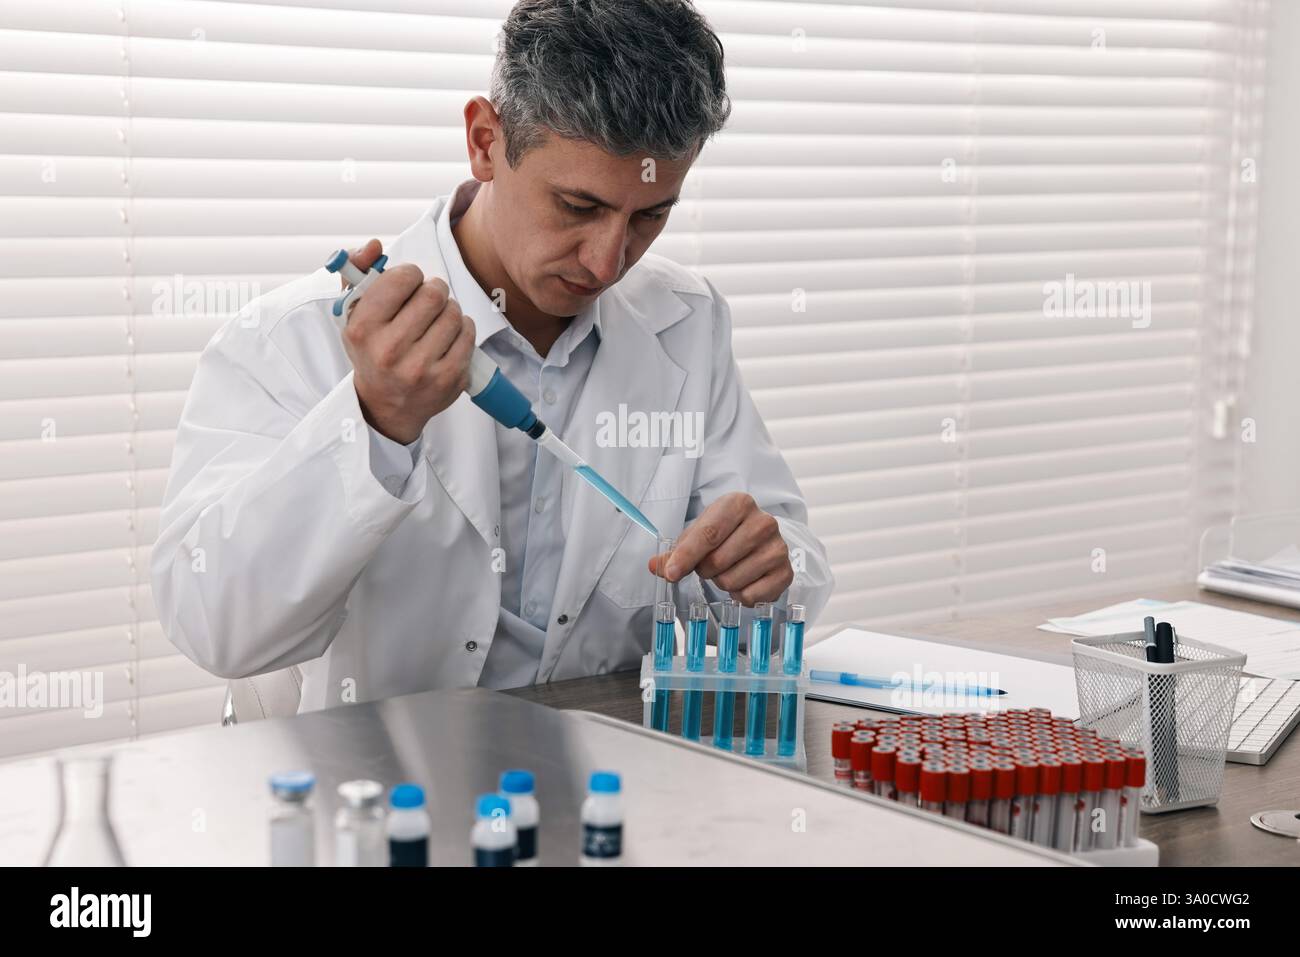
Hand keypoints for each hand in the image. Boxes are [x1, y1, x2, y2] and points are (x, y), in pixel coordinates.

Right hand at [337, 240, 475, 443]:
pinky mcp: (448, 379)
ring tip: (437, 320)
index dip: (411, 276)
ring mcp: (421, 368)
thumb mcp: (354, 313)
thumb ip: (358, 271)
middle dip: (434, 290)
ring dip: (449, 310)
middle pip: (433, 294)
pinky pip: (468, 334)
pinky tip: (449, 336)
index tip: (409, 285)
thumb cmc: (372, 350)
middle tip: (429, 300)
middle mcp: (390, 350)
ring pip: (454, 313)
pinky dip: (462, 329)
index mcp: (364, 328)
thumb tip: (374, 245)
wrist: (386, 404)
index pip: (402, 278)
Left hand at [647, 492, 793, 605]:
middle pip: (717, 561)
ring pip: (731, 581)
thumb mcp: (698, 534)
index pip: (708, 534)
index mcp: (739, 504)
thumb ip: (675, 552)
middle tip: (709, 564)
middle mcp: (763, 522)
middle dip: (705, 569)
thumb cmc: (724, 534)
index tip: (671, 572)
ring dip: (722, 582)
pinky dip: (740, 595)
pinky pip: (750, 596)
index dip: (686, 556)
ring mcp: (778, 548)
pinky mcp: (786, 573)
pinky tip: (743, 581)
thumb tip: (655, 566)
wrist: (758, 540)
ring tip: (728, 570)